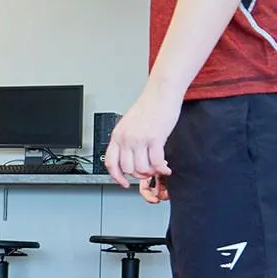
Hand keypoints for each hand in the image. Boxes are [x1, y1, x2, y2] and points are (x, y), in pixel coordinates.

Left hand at [104, 85, 181, 202]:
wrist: (161, 93)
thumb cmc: (148, 107)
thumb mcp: (129, 125)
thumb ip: (127, 141)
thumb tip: (131, 159)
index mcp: (117, 135)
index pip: (110, 163)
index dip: (116, 177)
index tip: (123, 183)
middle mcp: (126, 138)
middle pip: (128, 169)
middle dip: (139, 175)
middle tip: (148, 173)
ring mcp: (139, 139)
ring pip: (142, 169)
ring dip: (151, 172)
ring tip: (158, 168)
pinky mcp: (155, 138)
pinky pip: (157, 163)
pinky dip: (162, 169)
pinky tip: (166, 168)